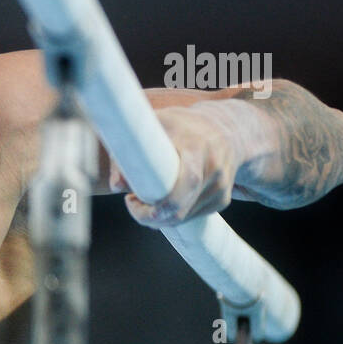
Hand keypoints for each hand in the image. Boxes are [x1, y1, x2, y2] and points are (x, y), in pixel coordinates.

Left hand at [107, 107, 241, 227]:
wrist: (225, 128)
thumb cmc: (180, 126)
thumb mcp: (154, 125)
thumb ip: (130, 151)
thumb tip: (117, 186)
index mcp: (198, 147)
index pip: (188, 181)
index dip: (163, 201)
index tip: (134, 201)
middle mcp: (214, 168)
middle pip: (181, 208)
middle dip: (150, 215)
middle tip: (132, 203)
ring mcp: (221, 186)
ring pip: (183, 217)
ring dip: (158, 217)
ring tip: (142, 198)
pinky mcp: (223, 200)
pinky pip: (191, 217)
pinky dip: (171, 216)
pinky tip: (162, 201)